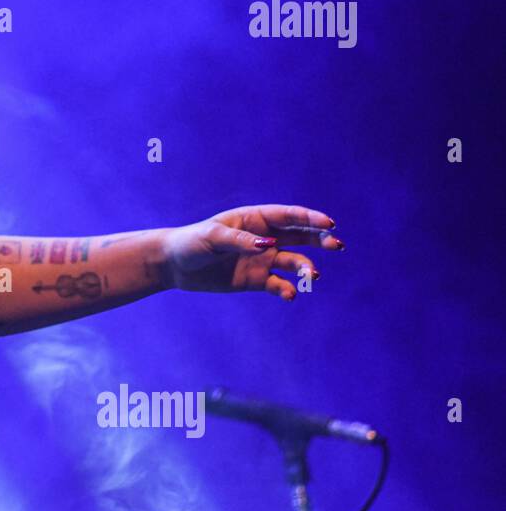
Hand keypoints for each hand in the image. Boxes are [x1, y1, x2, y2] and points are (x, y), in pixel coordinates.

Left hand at [160, 204, 342, 298]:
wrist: (175, 266)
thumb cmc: (191, 243)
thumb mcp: (212, 237)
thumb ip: (240, 240)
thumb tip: (268, 246)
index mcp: (255, 219)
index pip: (288, 216)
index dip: (310, 219)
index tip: (330, 223)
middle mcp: (264, 238)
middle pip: (301, 237)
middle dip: (320, 240)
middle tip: (337, 245)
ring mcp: (262, 259)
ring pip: (294, 263)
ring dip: (306, 269)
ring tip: (312, 277)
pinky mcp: (257, 280)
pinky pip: (279, 284)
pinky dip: (288, 289)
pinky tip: (290, 294)